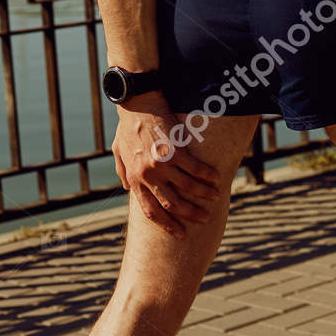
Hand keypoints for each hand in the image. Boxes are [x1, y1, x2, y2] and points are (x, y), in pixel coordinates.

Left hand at [111, 92, 220, 236]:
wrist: (136, 103)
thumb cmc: (127, 126)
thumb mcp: (118, 151)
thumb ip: (122, 171)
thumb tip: (128, 189)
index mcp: (135, 179)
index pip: (151, 211)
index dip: (167, 224)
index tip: (180, 233)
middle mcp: (147, 176)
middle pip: (172, 204)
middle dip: (190, 214)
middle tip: (204, 219)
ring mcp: (161, 164)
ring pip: (187, 188)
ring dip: (204, 195)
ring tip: (215, 197)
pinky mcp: (174, 151)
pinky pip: (196, 169)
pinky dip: (208, 176)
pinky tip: (217, 178)